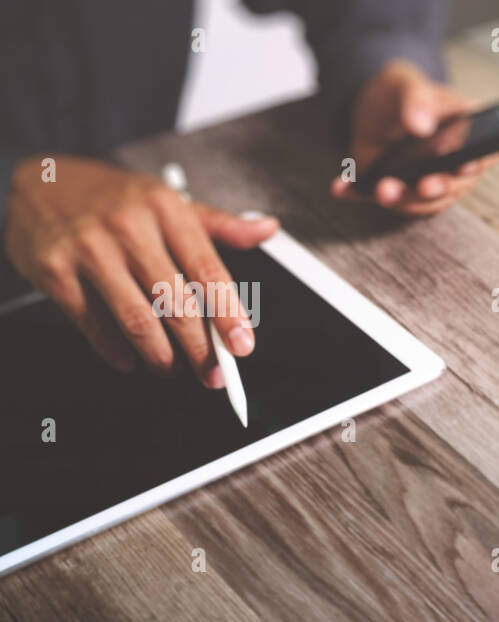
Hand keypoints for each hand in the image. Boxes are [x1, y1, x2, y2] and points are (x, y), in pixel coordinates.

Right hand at [3, 155, 276, 382]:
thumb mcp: (169, 201)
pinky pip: (93, 324)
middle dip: (200, 349)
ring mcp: (89, 248)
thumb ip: (220, 224)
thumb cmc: (115, 198)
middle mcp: (129, 227)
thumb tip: (266, 228)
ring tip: (173, 367)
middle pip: (176, 304)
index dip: (229, 314)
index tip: (242, 345)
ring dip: (162, 356)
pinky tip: (130, 359)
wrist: (41, 180)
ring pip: (137, 320)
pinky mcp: (54, 270)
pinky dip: (116, 351)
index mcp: (166, 210)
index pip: (208, 271)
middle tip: (213, 373)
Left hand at [332, 59, 494, 216]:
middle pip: (454, 187)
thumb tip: (421, 125)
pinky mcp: (400, 191)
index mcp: (469, 136)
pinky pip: (386, 199)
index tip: (463, 167)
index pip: (485, 154)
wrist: (371, 106)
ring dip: (401, 200)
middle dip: (435, 189)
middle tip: (421, 186)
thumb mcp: (407, 84)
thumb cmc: (400, 91)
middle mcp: (454, 167)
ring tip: (379, 188)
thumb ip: (417, 100)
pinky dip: (363, 194)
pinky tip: (343, 188)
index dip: (477, 163)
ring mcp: (428, 183)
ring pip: (423, 203)